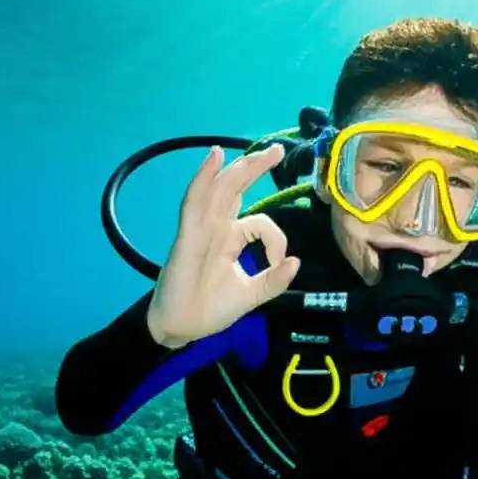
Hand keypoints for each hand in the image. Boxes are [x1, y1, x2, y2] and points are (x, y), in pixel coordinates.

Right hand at [147, 145, 301, 348]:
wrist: (181, 329)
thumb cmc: (211, 309)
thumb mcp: (253, 294)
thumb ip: (275, 280)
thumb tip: (296, 262)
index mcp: (231, 238)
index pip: (260, 223)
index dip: (276, 238)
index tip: (279, 262)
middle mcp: (216, 227)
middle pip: (237, 189)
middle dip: (257, 167)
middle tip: (278, 149)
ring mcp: (201, 228)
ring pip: (220, 189)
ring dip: (238, 167)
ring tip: (259, 150)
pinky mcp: (187, 235)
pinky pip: (195, 201)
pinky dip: (204, 178)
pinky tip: (214, 157)